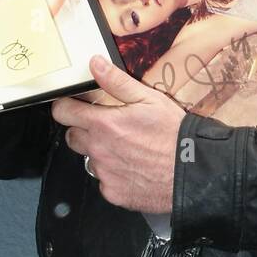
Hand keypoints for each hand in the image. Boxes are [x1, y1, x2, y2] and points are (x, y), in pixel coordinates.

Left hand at [52, 55, 185, 214]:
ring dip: (101, 153)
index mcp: (103, 124)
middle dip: (84, 130)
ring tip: (127, 149)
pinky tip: (134, 168)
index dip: (65, 106)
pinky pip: (105, 181)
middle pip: (72, 137)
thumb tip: (95, 64)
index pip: (63, 113)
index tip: (72, 106)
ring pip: (89, 160)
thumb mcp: (150, 99)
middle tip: (108, 127)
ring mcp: (104, 173)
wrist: (193, 169)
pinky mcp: (113, 192)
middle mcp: (98, 150)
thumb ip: (118, 81)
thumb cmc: (174, 133)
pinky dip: (115, 174)